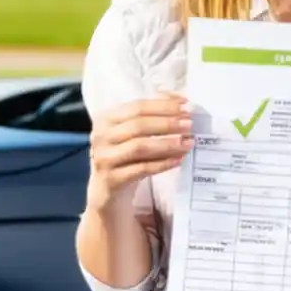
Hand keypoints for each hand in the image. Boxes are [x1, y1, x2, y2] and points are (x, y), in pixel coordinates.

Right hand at [86, 92, 193, 214]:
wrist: (108, 191)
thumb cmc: (125, 156)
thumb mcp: (134, 134)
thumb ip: (153, 115)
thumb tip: (179, 98)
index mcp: (106, 119)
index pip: (137, 107)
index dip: (163, 106)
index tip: (186, 106)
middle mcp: (101, 136)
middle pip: (138, 125)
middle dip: (167, 123)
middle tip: (189, 124)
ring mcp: (104, 158)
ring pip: (139, 147)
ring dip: (167, 143)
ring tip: (188, 143)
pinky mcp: (111, 179)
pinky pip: (141, 169)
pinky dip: (162, 163)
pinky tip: (179, 160)